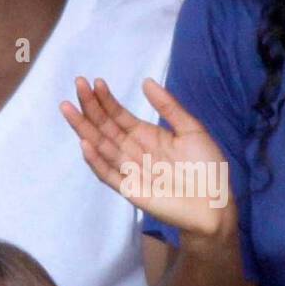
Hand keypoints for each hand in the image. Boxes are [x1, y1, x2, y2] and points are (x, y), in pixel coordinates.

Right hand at [60, 76, 237, 239]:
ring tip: (68, 107)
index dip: (107, 100)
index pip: (120, 116)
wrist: (216, 204)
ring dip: (84, 128)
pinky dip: (96, 160)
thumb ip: (169, 107)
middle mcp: (135, 152)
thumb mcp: (191, 130)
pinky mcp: (131, 190)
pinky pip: (109, 174)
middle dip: (91, 107)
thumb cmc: (207, 168)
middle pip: (106, 128)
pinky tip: (85, 143)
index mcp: (148, 137)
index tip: (95, 81)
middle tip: (77, 84)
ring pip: (102, 147)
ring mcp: (130, 171)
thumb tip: (146, 82)